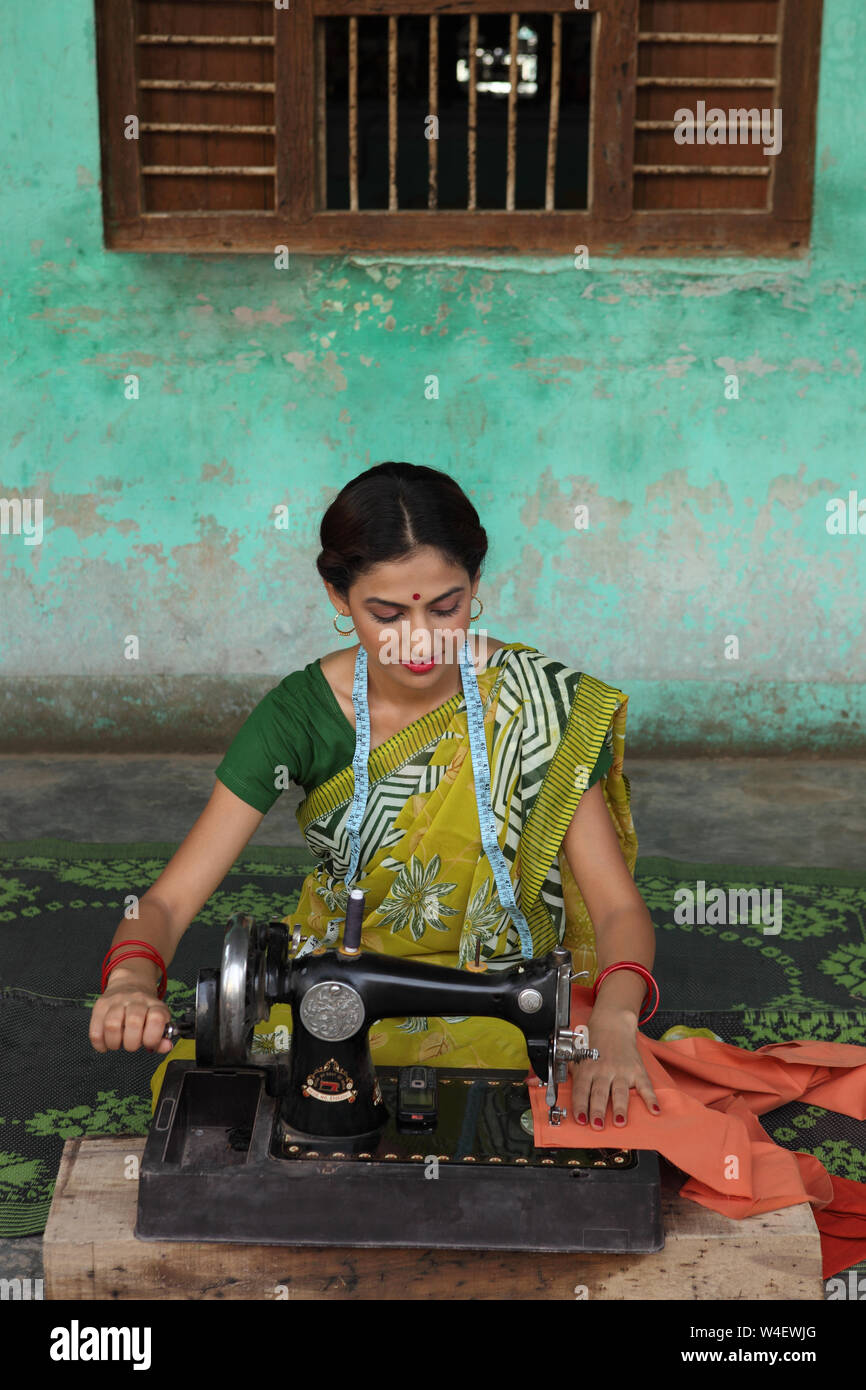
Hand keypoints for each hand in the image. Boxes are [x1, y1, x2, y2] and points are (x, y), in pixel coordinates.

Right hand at [89, 978, 172, 1054]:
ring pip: (112, 1025)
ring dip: (114, 1043)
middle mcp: (136, 1000)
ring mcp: (117, 1001)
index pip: (157, 1019)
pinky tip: (106, 1044)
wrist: (130, 983)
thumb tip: (166, 1047)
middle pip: (133, 1022)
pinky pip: (95, 1030)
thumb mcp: (159, 1019)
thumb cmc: (145, 1008)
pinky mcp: (100, 1005)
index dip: (153, 1037)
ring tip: (118, 1043)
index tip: (149, 1043)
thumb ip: (163, 1037)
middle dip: (132, 1043)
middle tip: (132, 1044)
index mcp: (154, 1004)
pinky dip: (100, 1043)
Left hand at [568, 1005, 660, 1129]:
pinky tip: (653, 1110)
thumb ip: (568, 1073)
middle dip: (598, 1110)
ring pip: (620, 1091)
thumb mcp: (576, 1056)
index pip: (582, 1090)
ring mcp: (621, 1071)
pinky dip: (650, 1099)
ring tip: (620, 1122)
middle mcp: (604, 1070)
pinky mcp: (637, 1070)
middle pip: (600, 1093)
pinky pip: (645, 1086)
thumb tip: (546, 1086)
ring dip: (620, 1108)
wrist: (612, 1025)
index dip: (580, 1105)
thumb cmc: (593, 1044)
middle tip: (598, 1125)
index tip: (580, 1119)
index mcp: (587, 1068)